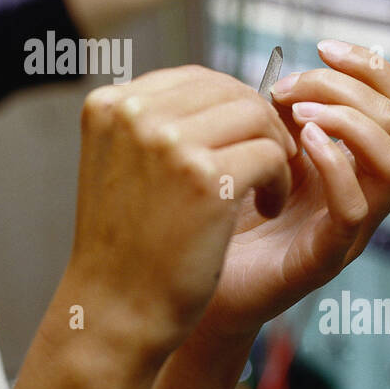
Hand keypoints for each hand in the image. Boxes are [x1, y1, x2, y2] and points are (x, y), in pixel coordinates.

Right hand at [67, 65, 298, 364]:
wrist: (116, 309)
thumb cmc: (126, 244)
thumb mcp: (122, 164)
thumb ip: (155, 123)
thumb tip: (221, 91)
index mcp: (110, 104)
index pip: (193, 79)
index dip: (230, 109)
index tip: (238, 146)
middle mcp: (134, 113)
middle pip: (228, 91)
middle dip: (258, 125)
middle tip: (266, 165)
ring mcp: (169, 142)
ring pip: (255, 116)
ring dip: (273, 150)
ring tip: (265, 190)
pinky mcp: (206, 177)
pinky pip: (271, 154)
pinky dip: (280, 181)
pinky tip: (266, 208)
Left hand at [194, 40, 389, 341]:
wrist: (182, 284)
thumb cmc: (215, 213)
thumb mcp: (251, 149)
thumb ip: (276, 116)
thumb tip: (284, 76)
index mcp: (347, 157)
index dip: (370, 65)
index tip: (320, 46)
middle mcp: (359, 188)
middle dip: (346, 87)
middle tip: (286, 90)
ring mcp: (348, 227)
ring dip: (351, 125)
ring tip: (301, 116)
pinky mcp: (323, 258)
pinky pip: (356, 211)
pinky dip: (337, 170)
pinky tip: (301, 146)